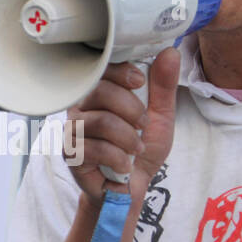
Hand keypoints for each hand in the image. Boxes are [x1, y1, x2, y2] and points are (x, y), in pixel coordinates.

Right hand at [64, 46, 180, 206]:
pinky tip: (124, 166)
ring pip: (101, 121)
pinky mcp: (70, 153)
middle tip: (142, 125)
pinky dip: (119, 158)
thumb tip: (170, 52)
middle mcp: (81, 107)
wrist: (129, 190)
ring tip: (136, 149)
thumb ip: (164, 87)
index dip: (121, 72)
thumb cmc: (140, 151)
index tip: (139, 82)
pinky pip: (96, 148)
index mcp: (100, 93)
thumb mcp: (160, 117)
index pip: (101, 68)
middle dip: (131, 109)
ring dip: (128, 138)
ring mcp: (72, 130)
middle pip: (100, 91)